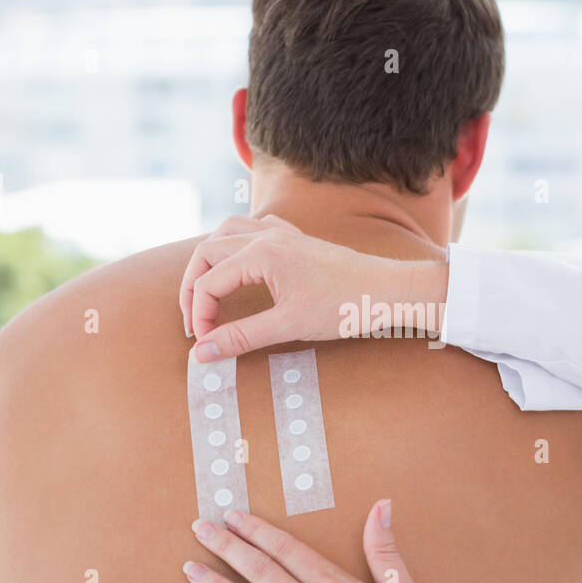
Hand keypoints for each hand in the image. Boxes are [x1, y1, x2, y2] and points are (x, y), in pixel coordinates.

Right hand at [177, 214, 446, 361]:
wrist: (388, 290)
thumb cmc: (345, 306)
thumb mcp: (288, 326)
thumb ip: (242, 338)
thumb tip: (203, 354)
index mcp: (261, 254)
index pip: (209, 282)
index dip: (199, 314)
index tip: (204, 343)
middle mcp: (266, 236)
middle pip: (207, 251)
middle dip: (193, 286)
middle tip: (194, 321)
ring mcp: (282, 234)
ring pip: (226, 232)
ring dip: (209, 259)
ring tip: (206, 290)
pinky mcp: (296, 239)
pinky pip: (254, 228)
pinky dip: (235, 244)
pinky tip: (240, 264)